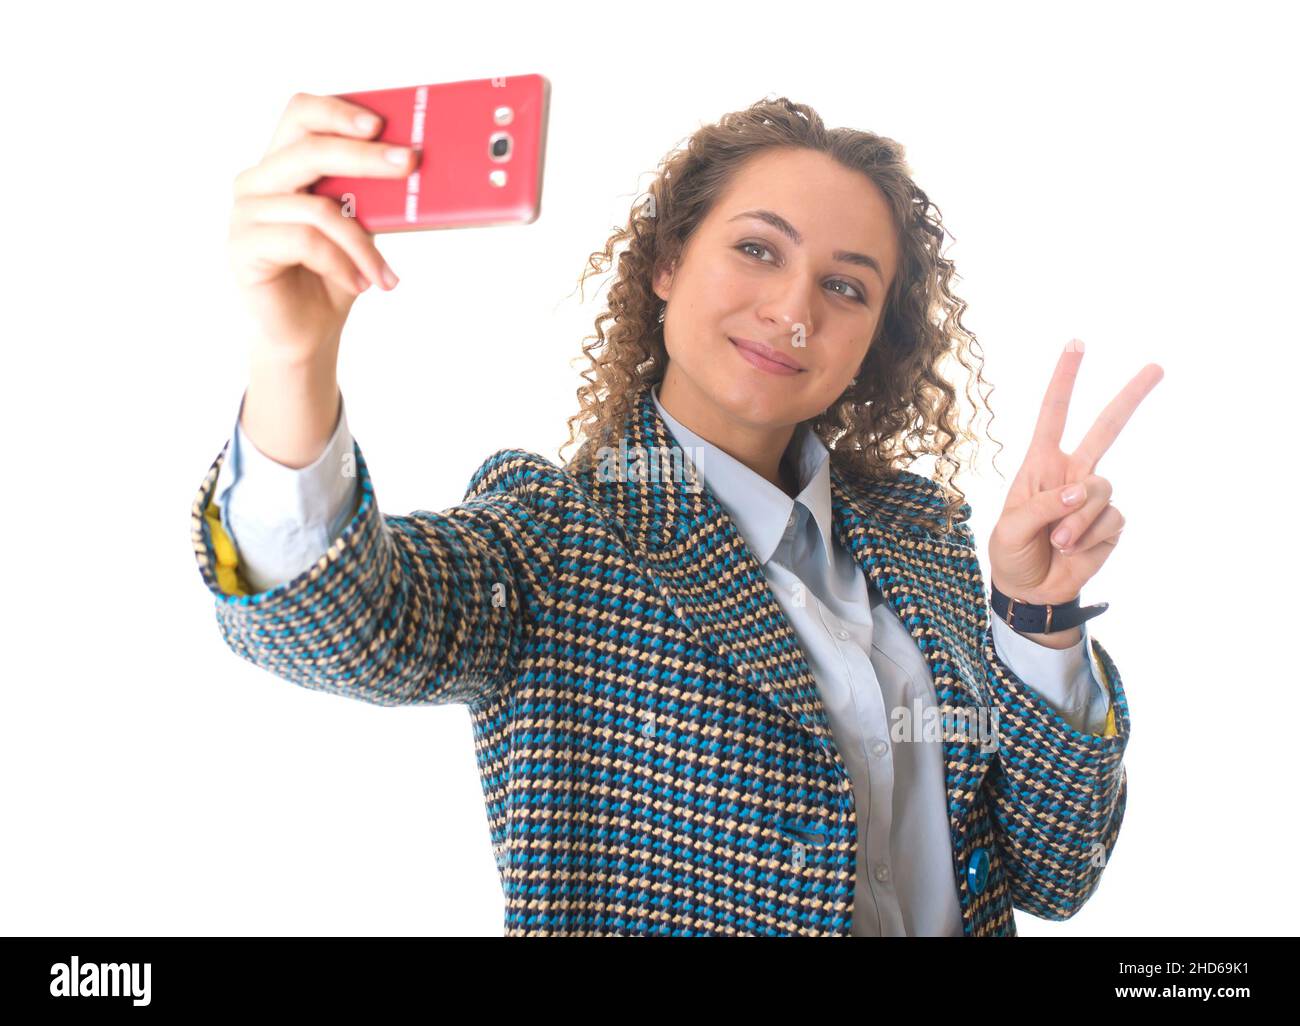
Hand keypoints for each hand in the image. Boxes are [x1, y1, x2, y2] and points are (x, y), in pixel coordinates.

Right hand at [227, 91, 413, 364]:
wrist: (307, 331)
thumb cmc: (335, 275)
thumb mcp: (359, 227)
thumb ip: (369, 194)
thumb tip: (408, 165)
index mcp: (283, 165)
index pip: (301, 114)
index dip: (337, 111)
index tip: (380, 123)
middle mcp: (257, 182)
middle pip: (310, 149)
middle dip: (365, 156)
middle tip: (409, 164)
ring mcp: (246, 213)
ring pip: (317, 208)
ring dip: (362, 243)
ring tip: (384, 274)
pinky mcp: (243, 248)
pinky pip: (304, 242)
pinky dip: (342, 264)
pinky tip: (360, 284)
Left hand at [988, 339, 1163, 606]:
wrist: (1030, 591)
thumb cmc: (1011, 553)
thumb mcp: (1010, 528)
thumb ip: (1045, 504)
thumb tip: (1083, 489)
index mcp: (1041, 465)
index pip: (1053, 415)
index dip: (1064, 381)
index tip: (1077, 345)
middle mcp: (1071, 473)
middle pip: (1106, 428)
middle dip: (1130, 398)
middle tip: (1157, 368)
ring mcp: (1092, 498)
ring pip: (1101, 490)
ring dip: (1077, 520)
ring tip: (1057, 542)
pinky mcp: (1109, 523)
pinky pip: (1110, 520)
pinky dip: (1089, 537)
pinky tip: (1073, 550)